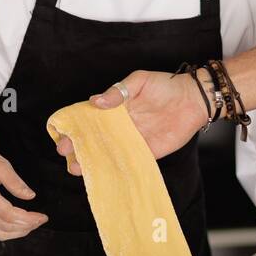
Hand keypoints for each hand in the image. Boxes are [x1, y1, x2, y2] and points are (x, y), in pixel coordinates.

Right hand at [0, 127, 47, 240]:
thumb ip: (15, 182)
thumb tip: (30, 196)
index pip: (9, 215)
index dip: (29, 219)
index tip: (42, 217)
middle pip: (5, 227)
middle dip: (26, 227)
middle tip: (39, 220)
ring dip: (16, 233)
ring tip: (30, 225)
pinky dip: (4, 232)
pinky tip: (15, 226)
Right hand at [55, 69, 209, 175]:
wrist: (194, 99)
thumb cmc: (165, 85)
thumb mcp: (139, 81)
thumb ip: (118, 91)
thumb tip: (95, 101)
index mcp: (116, 108)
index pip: (91, 118)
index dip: (76, 127)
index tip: (62, 134)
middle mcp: (122, 126)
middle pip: (96, 138)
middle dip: (79, 146)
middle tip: (65, 153)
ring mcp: (134, 140)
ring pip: (109, 153)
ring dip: (93, 160)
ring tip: (78, 168)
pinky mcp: (148, 152)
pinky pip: (129, 162)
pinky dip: (116, 169)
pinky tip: (103, 175)